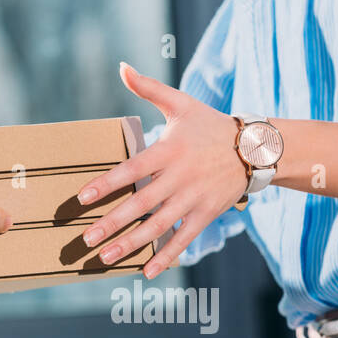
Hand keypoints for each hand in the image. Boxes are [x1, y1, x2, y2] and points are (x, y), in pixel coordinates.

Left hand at [77, 62, 248, 278]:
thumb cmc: (209, 124)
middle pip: (141, 205)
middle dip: (112, 224)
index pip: (132, 170)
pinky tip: (146, 272)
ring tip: (104, 258)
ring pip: (158, 227)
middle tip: (85, 240)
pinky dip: (166, 257)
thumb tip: (122, 66)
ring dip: (131, 245)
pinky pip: (184, 238)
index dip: (107, 185)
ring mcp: (194, 199)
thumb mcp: (180, 102)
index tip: (82, 198)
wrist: (255, 148)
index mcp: (168, 151)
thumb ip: (148, 87)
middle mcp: (180, 178)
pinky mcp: (206, 214)